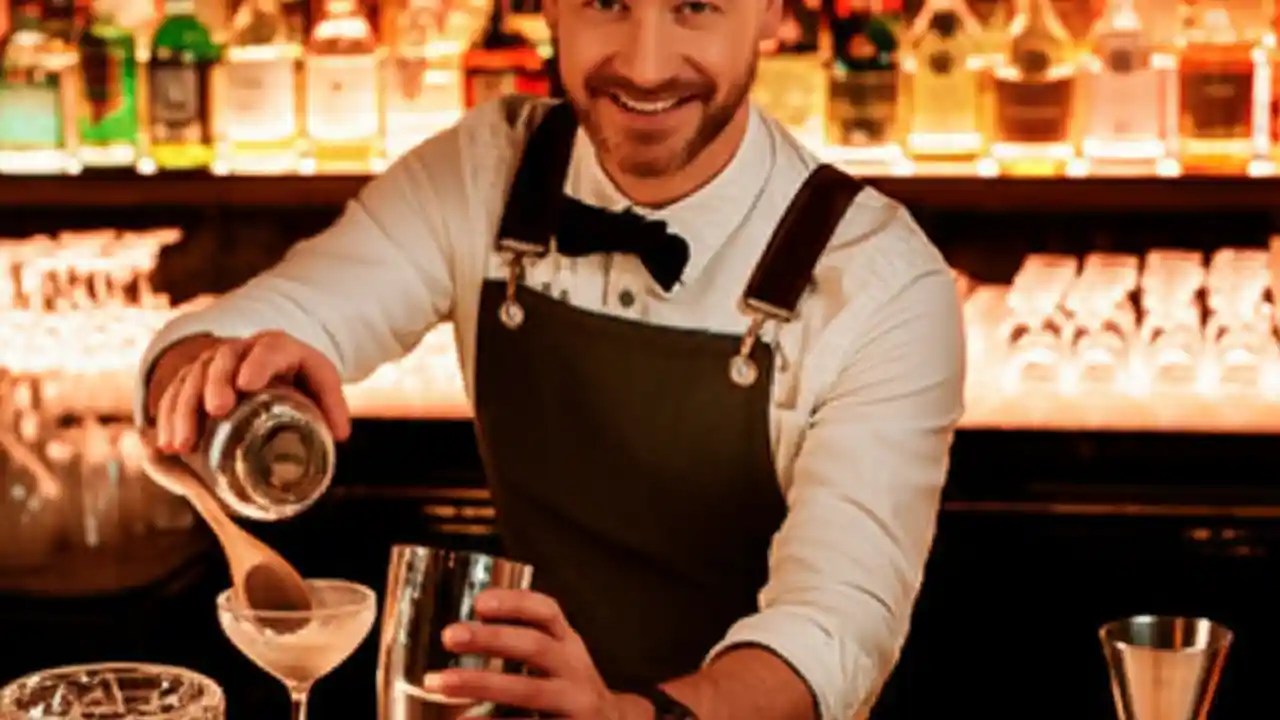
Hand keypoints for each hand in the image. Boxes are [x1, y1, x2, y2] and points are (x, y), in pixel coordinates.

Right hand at [149, 330, 350, 453]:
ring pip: (192, 378)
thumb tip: (339, 435)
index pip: (270, 348)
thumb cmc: (300, 379)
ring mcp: (214, 363)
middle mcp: (243, 350)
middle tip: (216, 410)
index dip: (259, 363)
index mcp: (278, 347)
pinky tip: (165, 446)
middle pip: (223, 360)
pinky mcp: (194, 379)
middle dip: (216, 384)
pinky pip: (174, 393)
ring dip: (183, 411)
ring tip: (181, 445)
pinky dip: (168, 419)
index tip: (248, 385)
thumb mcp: (320, 385)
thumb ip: (331, 407)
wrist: (270, 367)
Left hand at [433, 589, 649, 718]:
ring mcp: (575, 703)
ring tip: (440, 682)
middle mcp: (575, 669)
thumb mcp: (558, 659)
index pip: (547, 612)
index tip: (479, 603)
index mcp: (568, 644)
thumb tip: (461, 634)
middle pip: (535, 646)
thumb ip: (525, 644)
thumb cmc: (567, 689)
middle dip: (491, 639)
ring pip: (528, 690)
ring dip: (481, 683)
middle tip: (449, 635)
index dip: (514, 603)